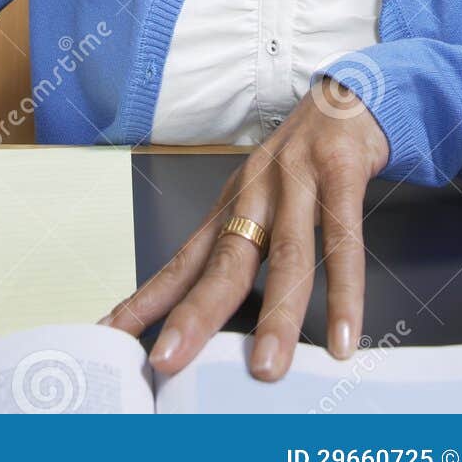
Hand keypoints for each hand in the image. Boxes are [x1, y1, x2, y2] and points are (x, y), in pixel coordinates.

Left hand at [101, 79, 388, 381]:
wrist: (348, 95)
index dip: (148, 300)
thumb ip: (244, 254)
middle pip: (222, 261)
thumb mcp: (264, 201)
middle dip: (194, 315)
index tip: (113, 337)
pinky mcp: (340, 169)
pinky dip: (345, 291)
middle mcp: (255, 192)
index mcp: (231, 206)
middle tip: (169, 361)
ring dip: (277, 313)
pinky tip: (345, 334)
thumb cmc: (304, 159)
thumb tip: (217, 319)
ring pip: (285, 253)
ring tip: (266, 367)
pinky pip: (344, 237)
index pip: (183, 261)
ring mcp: (297, 178)